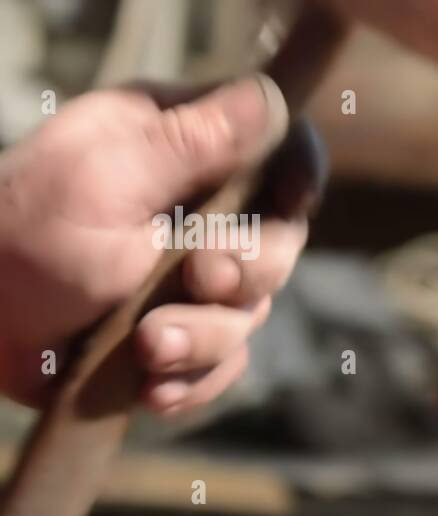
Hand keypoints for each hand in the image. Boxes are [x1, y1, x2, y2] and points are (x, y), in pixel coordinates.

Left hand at [0, 74, 316, 413]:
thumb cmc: (21, 235)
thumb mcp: (105, 176)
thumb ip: (192, 140)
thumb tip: (272, 96)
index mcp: (182, 146)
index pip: (280, 148)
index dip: (299, 176)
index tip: (289, 204)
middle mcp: (198, 208)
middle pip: (283, 238)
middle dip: (248, 271)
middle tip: (199, 279)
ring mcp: (192, 276)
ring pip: (254, 310)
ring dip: (206, 337)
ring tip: (149, 347)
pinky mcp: (183, 334)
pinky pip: (227, 363)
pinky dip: (195, 380)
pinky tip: (154, 385)